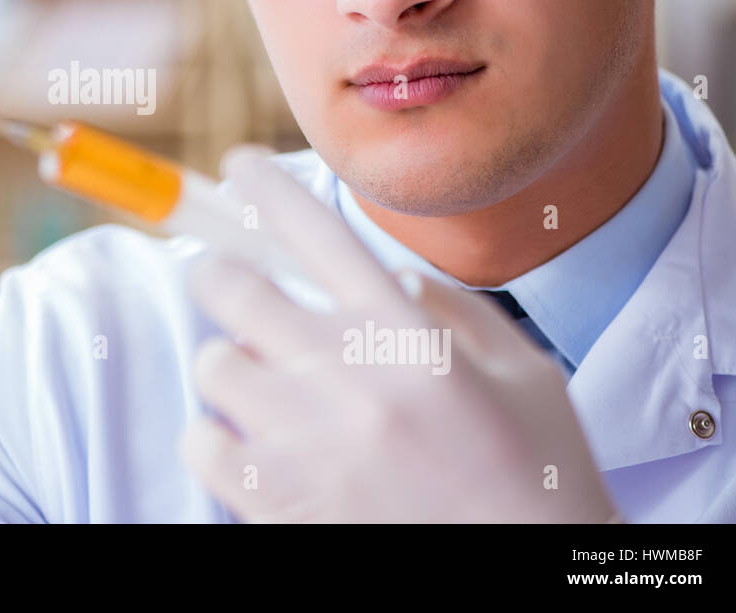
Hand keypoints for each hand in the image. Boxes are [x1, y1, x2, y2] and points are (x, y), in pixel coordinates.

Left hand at [179, 146, 617, 522]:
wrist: (524, 584)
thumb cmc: (534, 479)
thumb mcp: (524, 375)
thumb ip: (451, 310)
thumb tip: (381, 269)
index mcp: (410, 336)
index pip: (317, 231)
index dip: (266, 186)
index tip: (237, 165)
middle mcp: (349, 377)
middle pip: (231, 287)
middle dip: (220, 275)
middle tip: (228, 283)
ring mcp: (306, 442)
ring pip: (213, 364)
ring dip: (230, 366)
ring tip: (267, 389)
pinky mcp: (275, 502)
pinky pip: (200, 442)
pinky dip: (215, 437)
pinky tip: (254, 447)